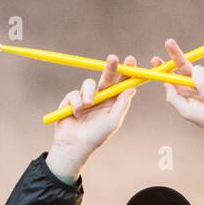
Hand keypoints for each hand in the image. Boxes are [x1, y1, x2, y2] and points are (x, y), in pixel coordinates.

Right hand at [46, 54, 137, 182]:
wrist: (73, 146)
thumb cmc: (96, 137)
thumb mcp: (113, 121)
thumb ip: (122, 104)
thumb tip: (132, 88)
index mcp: (112, 103)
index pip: (121, 84)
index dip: (126, 72)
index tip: (131, 61)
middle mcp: (100, 98)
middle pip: (107, 77)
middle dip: (110, 67)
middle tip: (113, 58)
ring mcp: (85, 97)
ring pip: (88, 83)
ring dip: (89, 93)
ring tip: (87, 105)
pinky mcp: (71, 100)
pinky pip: (74, 93)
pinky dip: (76, 102)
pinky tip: (75, 113)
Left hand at [153, 39, 203, 148]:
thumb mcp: (185, 110)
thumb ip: (173, 97)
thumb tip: (164, 81)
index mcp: (184, 91)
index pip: (172, 76)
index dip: (163, 67)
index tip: (155, 60)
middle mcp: (194, 82)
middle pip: (182, 64)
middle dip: (175, 53)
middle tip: (168, 42)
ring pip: (198, 69)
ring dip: (200, 82)